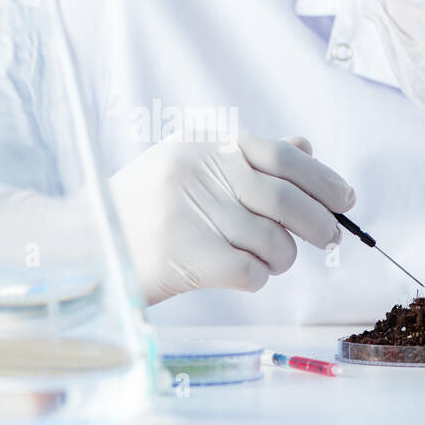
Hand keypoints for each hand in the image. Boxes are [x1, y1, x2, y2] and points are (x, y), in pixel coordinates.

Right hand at [109, 134, 355, 304]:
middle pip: (283, 199)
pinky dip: (258, 279)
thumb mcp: (185, 169)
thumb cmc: (140, 214)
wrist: (79, 249)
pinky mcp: (186, 256)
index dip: (320, 179)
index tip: (344, 199)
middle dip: (318, 223)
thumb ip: (244, 160)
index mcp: (199, 145)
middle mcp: (195, 172)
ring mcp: (188, 213)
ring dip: (281, 259)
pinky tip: (241, 276)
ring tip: (264, 261)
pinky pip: (251, 272)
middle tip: (329, 240)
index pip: (278, 154)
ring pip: (272, 241)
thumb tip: (307, 150)